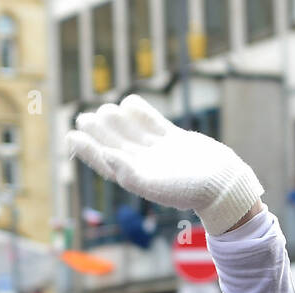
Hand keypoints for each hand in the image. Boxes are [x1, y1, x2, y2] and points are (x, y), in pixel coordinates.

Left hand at [67, 95, 264, 235]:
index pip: (105, 162)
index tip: (72, 135)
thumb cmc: (188, 189)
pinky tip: (130, 102)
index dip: (88, 149)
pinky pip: (153, 124)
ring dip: (118, 122)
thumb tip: (106, 156)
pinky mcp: (175, 141)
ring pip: (133, 133)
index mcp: (135, 178)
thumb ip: (128, 172)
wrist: (222, 182)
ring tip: (104, 108)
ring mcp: (160, 152)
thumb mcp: (154, 184)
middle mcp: (145, 165)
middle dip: (99, 132)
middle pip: (116, 145)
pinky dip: (142, 113)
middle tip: (82, 117)